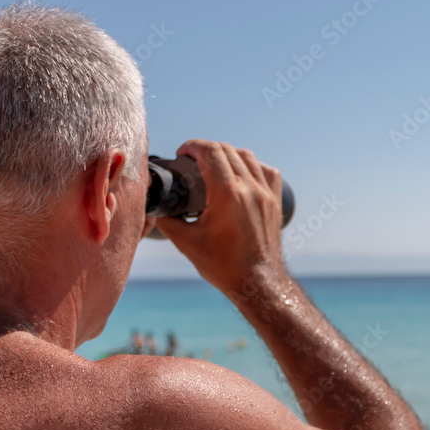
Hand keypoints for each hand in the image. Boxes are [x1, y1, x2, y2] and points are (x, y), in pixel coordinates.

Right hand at [154, 140, 285, 293]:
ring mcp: (266, 194)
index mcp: (228, 194)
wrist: (257, 283)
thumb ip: (167, 220)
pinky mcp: (275, 202)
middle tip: (191, 160)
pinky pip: (267, 171)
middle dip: (206, 149)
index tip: (181, 153)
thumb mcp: (186, 243)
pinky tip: (242, 173)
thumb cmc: (224, 266)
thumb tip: (155, 207)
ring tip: (213, 164)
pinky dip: (252, 166)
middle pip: (227, 150)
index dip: (192, 146)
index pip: (210, 152)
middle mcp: (250, 189)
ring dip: (228, 153)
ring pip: (248, 156)